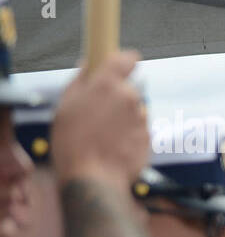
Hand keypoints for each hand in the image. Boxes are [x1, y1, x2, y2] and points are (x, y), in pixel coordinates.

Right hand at [50, 50, 149, 184]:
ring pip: (132, 111)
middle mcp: (129, 97)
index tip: (123, 62)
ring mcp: (141, 118)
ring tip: (102, 135)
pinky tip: (113, 146)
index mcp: (106, 84)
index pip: (126, 58)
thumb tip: (87, 64)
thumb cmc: (73, 142)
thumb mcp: (65, 106)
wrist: (94, 177)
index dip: (125, 59)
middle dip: (116, 97)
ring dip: (122, 118)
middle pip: (126, 89)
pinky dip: (128, 135)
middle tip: (97, 113)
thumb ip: (79, 81)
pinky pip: (137, 130)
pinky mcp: (148, 137)